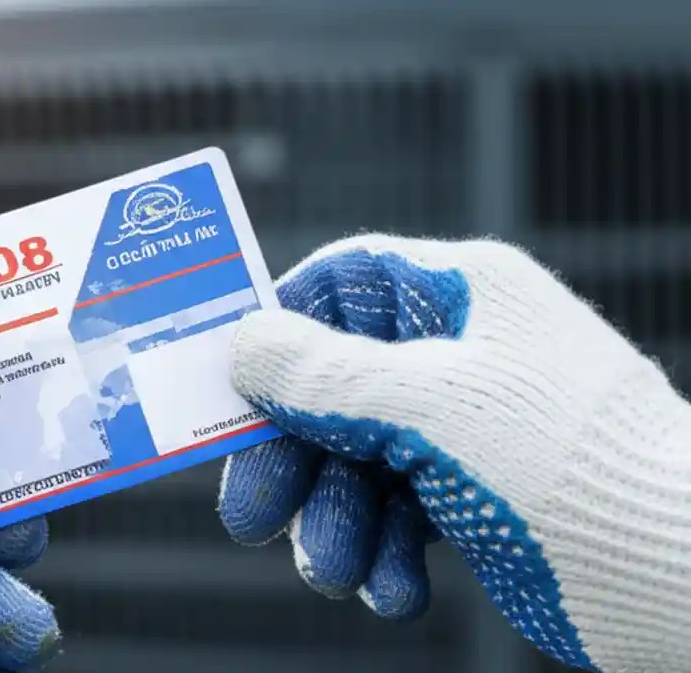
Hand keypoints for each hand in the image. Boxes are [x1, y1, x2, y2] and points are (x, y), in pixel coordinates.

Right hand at [218, 235, 690, 671]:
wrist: (677, 574)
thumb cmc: (568, 463)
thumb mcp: (429, 406)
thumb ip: (324, 373)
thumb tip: (247, 340)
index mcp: (461, 295)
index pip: (341, 284)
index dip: (279, 329)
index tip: (228, 382)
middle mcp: (461, 352)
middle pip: (333, 387)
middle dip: (294, 460)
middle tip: (251, 517)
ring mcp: (469, 424)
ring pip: (357, 460)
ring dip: (336, 522)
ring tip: (337, 576)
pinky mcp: (477, 492)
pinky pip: (398, 511)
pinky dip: (384, 553)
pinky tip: (392, 590)